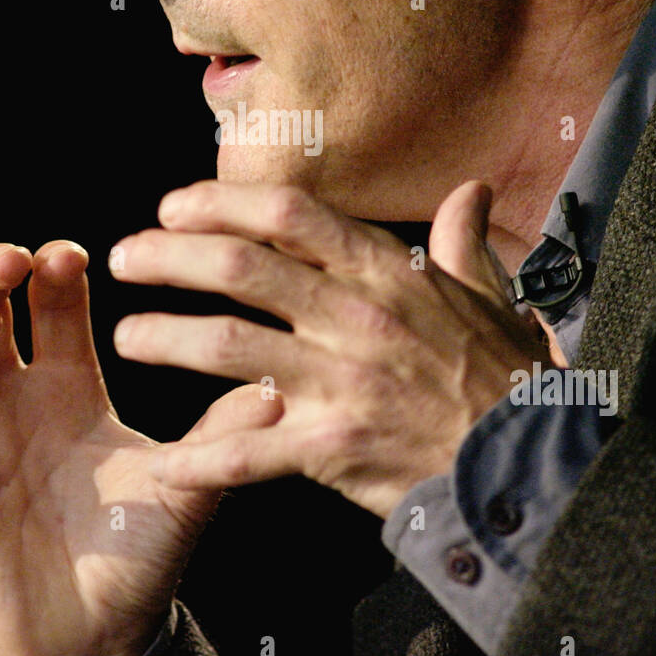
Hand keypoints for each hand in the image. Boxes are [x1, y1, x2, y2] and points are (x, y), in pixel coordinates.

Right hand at [0, 241, 279, 655]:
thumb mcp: (184, 488)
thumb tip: (278, 389)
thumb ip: (221, 438)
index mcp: (72, 385)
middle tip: (8, 265)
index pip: (51, 301)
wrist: (98, 640)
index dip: (51, 269)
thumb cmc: (139, 556)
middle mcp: (14, 398)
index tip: (69, 257)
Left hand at [109, 180, 549, 519]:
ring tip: (127, 338)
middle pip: (241, 268)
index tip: (173, 205)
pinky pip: (248, 451)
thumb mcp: (489, 298)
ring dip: (166, 339)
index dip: (219, 202)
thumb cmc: (506, 378)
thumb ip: (463, 242)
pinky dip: (199, 458)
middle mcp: (356, 316)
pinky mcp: (334, 446)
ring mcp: (343, 381)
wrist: (530, 464)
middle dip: (169, 257)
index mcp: (386, 272)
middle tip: (124, 258)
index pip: (286, 212)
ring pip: (229, 348)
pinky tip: (160, 463)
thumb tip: (473, 191)